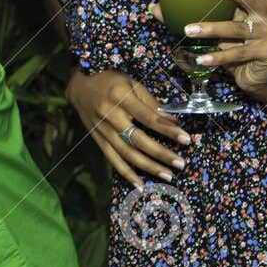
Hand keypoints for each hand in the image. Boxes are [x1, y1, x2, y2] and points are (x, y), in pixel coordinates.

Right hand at [66, 67, 191, 187]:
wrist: (80, 85)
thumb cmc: (111, 81)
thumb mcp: (132, 84)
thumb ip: (151, 103)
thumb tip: (174, 122)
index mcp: (121, 97)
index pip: (148, 117)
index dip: (167, 130)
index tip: (185, 139)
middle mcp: (110, 115)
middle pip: (138, 139)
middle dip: (161, 153)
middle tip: (180, 164)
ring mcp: (102, 129)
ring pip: (126, 153)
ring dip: (148, 166)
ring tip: (167, 175)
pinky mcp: (97, 139)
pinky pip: (112, 159)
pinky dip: (126, 173)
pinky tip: (140, 184)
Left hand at [170, 0, 266, 96]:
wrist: (259, 77)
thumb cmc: (237, 45)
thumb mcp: (220, 26)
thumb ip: (197, 14)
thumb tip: (155, 7)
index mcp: (262, 1)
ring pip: (236, 28)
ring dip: (210, 29)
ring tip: (187, 30)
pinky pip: (237, 53)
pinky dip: (217, 57)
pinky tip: (200, 59)